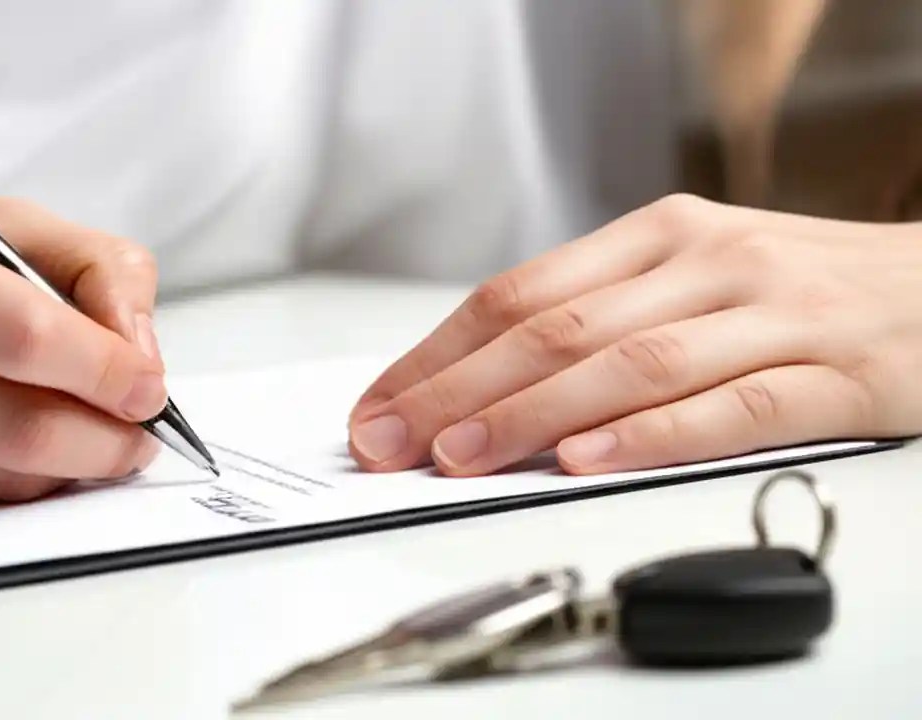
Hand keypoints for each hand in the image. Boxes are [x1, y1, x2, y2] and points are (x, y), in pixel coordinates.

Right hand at [0, 198, 166, 501]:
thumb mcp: (13, 225)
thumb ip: (102, 271)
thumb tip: (142, 359)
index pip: (21, 335)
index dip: (104, 369)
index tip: (149, 385)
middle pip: (17, 430)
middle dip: (107, 438)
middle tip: (144, 428)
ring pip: (2, 481)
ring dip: (75, 464)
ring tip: (97, 430)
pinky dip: (26, 480)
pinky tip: (36, 446)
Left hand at [347, 194, 921, 475]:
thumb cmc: (798, 291)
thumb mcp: (690, 277)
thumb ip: (599, 320)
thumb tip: (479, 385)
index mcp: (657, 237)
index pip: (519, 294)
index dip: (437, 354)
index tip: (380, 406)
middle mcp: (706, 262)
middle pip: (556, 329)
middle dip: (458, 390)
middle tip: (391, 440)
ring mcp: (771, 313)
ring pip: (631, 364)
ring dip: (534, 413)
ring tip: (464, 454)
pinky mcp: (835, 373)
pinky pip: (732, 405)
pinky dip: (654, 435)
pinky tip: (590, 459)